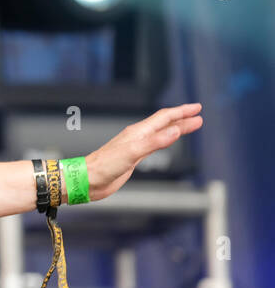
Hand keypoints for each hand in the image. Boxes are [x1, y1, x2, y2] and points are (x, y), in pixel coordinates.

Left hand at [85, 102, 203, 201]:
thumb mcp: (132, 153)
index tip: (197, 108)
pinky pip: (155, 144)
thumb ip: (154, 142)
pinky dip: (166, 140)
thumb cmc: (105, 166)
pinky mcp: (133, 157)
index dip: (181, 112)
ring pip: (161, 133)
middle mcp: (138, 136)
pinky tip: (168, 141)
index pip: (164, 118)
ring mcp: (136, 146)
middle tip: (198, 114)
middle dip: (182, 118)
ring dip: (176, 128)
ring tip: (190, 125)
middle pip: (164, 123)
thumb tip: (175, 131)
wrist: (88, 179)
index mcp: (138, 132)